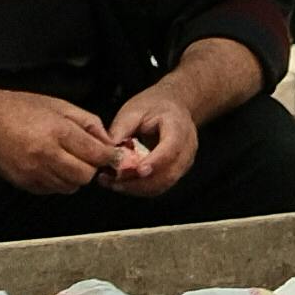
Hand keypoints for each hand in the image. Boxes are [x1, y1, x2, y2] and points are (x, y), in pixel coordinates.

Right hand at [0, 82, 118, 197]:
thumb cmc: (20, 109)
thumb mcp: (60, 105)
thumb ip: (88, 123)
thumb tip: (108, 141)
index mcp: (57, 130)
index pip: (95, 153)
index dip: (110, 156)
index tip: (116, 157)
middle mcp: (46, 153)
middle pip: (85, 175)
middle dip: (91, 168)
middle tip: (87, 157)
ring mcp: (34, 171)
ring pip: (71, 186)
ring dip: (75, 175)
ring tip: (65, 158)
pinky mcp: (26, 183)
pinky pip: (53, 189)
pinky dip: (58, 180)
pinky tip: (50, 164)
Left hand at [98, 75, 204, 192]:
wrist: (173, 106)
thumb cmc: (154, 106)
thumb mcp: (134, 110)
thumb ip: (121, 129)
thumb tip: (107, 150)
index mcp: (178, 128)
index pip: (170, 149)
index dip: (155, 162)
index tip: (136, 170)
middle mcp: (186, 149)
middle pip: (167, 174)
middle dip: (139, 182)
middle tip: (114, 181)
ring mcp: (183, 163)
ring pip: (162, 185)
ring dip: (137, 188)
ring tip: (112, 183)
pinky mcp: (175, 173)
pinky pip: (159, 186)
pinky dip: (139, 188)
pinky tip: (121, 183)